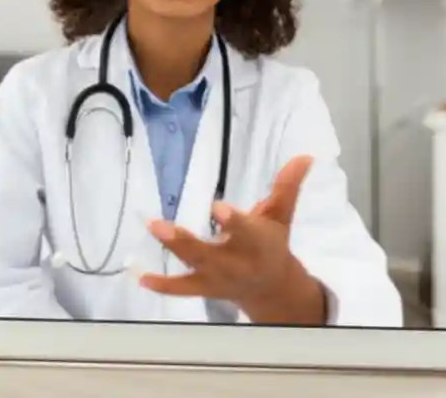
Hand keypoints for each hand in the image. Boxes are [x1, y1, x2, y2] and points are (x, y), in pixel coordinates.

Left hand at [138, 155, 325, 324]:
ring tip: (153, 228)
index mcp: (258, 244)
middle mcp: (236, 264)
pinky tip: (140, 276)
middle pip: (209, 254)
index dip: (233, 222)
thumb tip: (305, 156)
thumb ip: (287, 187)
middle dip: (185, 241)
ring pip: (193, 265)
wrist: (272, 289)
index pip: (246, 232)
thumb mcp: (281, 216)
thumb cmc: (272, 245)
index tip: (217, 207)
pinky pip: (181, 288)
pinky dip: (162, 285)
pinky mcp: (203, 287)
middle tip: (159, 224)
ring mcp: (217, 278)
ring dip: (172, 248)